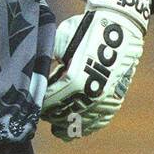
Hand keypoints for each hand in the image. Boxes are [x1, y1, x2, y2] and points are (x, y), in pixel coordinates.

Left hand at [41, 0, 150, 139]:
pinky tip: (75, 128)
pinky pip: (99, 122)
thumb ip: (46, 61)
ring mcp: (106, 100)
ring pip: (81, 123)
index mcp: (75, 81)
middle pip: (64, 115)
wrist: (121, 26)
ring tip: (56, 126)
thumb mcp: (59, 40)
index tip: (32, 102)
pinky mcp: (116, 101)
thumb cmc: (86, 29)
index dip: (39, 103)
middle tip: (42, 111)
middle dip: (51, 114)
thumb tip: (33, 74)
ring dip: (66, 124)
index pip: (50, 102)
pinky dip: (86, 126)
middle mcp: (92, 95)